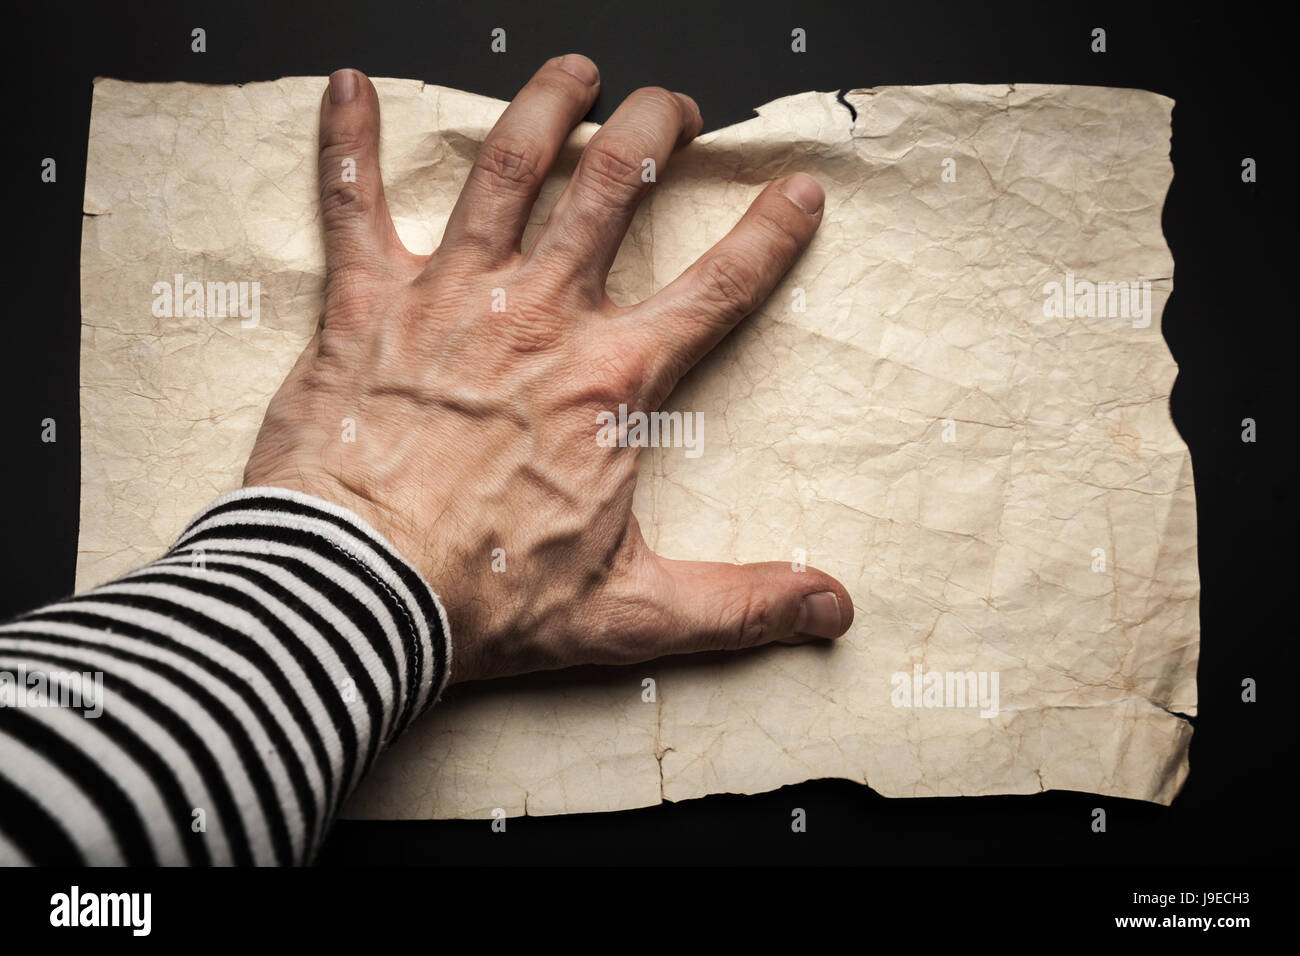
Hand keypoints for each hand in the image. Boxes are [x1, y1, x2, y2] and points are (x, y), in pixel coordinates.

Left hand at [243, 56, 852, 682]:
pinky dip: (348, 139)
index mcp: (609, 380)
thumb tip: (834, 610)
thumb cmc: (483, 598)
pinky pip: (353, 201)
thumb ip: (739, 605)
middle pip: (612, 187)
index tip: (797, 191)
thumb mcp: (628, 612)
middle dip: (653, 130)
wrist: (355, 595)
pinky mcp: (365, 304)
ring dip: (546, 105)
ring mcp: (450, 298)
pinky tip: (348, 85)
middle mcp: (538, 315)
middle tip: (673, 108)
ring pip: (507, 168)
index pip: (715, 289)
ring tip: (574, 69)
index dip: (768, 235)